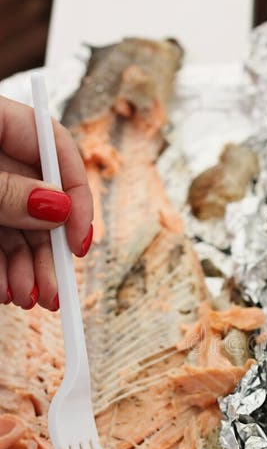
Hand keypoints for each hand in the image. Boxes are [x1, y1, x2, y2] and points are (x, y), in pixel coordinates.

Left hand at [0, 95, 92, 310]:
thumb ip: (6, 191)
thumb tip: (60, 209)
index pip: (57, 149)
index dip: (76, 197)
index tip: (78, 243)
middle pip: (40, 199)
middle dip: (49, 250)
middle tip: (55, 290)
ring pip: (16, 225)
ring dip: (26, 267)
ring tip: (27, 299)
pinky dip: (0, 265)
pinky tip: (4, 288)